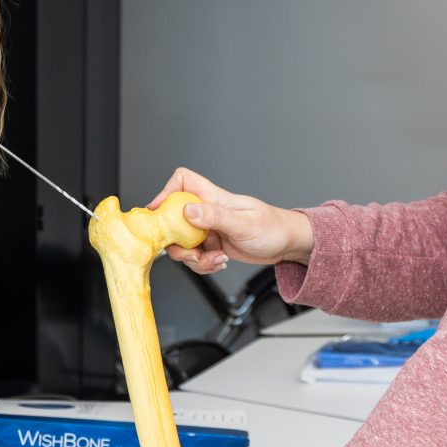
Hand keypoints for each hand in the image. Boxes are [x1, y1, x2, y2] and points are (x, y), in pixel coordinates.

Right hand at [148, 168, 313, 273]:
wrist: (287, 245)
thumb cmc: (273, 228)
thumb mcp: (243, 224)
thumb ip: (215, 217)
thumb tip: (187, 211)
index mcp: (214, 198)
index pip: (183, 182)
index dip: (166, 192)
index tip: (159, 214)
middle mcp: (208, 212)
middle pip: (173, 219)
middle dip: (176, 242)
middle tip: (191, 253)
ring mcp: (209, 229)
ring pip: (183, 243)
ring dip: (194, 259)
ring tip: (215, 260)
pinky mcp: (213, 245)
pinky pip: (196, 256)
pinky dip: (203, 265)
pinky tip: (220, 262)